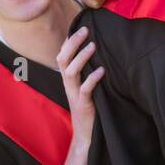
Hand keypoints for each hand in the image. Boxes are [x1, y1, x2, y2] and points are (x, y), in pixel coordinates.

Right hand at [57, 26, 104, 147]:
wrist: (87, 136)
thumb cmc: (90, 110)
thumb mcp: (86, 89)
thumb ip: (88, 74)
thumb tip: (100, 56)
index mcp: (69, 81)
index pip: (62, 56)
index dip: (69, 42)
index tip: (80, 28)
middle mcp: (68, 86)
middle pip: (62, 60)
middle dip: (72, 43)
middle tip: (86, 30)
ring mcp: (75, 95)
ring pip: (70, 72)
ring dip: (81, 57)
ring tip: (93, 46)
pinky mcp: (83, 105)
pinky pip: (85, 90)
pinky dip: (92, 79)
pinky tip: (102, 71)